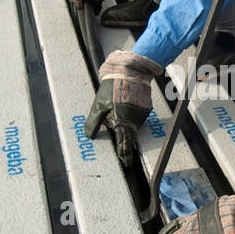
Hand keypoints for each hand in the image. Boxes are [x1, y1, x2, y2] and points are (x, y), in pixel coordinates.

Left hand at [84, 49, 163, 167]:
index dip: (124, 154)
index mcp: (123, 122)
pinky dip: (130, 113)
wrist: (130, 70)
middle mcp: (135, 120)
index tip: (125, 163)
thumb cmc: (112, 88)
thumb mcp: (98, 106)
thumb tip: (89, 136)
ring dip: (126, 122)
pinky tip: (125, 105)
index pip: (124, 143)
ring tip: (118, 111)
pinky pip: (137, 115)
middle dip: (124, 139)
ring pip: (132, 124)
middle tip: (120, 145)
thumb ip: (93, 123)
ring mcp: (142, 114)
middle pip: (128, 134)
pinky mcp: (146, 107)